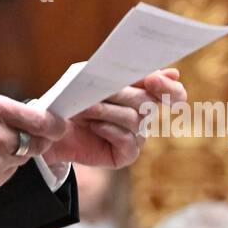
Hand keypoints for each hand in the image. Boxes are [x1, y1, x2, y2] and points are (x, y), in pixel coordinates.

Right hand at [0, 93, 68, 195]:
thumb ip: (6, 111)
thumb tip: (38, 118)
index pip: (41, 120)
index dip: (55, 124)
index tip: (60, 125)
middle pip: (37, 143)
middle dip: (37, 140)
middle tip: (28, 136)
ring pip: (23, 159)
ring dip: (15, 153)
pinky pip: (7, 174)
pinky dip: (0, 167)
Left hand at [42, 68, 184, 169]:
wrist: (53, 126)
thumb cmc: (75, 97)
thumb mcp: (95, 77)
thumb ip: (127, 75)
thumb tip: (173, 73)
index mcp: (143, 93)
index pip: (174, 94)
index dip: (169, 88)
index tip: (153, 81)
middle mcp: (144, 115)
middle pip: (148, 102)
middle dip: (120, 94)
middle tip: (95, 91)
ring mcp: (137, 136)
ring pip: (134, 120)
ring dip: (107, 110)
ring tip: (83, 108)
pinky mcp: (126, 154)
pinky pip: (127, 140)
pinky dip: (109, 129)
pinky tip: (93, 126)